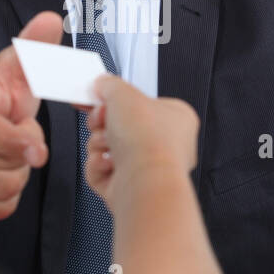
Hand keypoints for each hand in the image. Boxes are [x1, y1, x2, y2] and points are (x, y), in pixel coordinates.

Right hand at [0, 12, 60, 223]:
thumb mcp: (7, 74)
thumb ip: (31, 50)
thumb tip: (51, 20)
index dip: (19, 141)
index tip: (37, 148)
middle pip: (3, 164)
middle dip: (22, 156)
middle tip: (16, 142)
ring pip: (1, 189)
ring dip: (16, 177)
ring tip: (6, 159)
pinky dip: (5, 199)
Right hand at [81, 74, 198, 202]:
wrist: (144, 181)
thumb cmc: (149, 140)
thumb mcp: (124, 92)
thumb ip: (110, 84)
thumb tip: (103, 84)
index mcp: (177, 119)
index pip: (141, 105)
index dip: (115, 100)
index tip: (97, 98)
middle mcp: (166, 146)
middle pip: (120, 127)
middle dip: (103, 124)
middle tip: (102, 121)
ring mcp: (148, 169)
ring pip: (108, 150)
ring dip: (98, 145)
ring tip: (106, 145)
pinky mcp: (130, 189)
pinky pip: (102, 172)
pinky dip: (98, 167)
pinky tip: (106, 163)